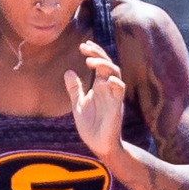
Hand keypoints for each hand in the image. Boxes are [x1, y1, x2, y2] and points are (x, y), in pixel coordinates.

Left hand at [64, 40, 126, 160]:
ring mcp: (113, 96)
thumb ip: (75, 88)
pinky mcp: (116, 107)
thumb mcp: (78, 104)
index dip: (93, 53)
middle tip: (85, 46)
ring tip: (90, 61)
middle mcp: (108, 88)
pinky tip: (106, 79)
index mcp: (99, 86)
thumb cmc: (91, 125)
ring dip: (104, 65)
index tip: (83, 45)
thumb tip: (68, 71)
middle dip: (98, 54)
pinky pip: (120, 91)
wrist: (99, 145)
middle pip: (107, 64)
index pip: (99, 64)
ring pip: (115, 73)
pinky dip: (115, 83)